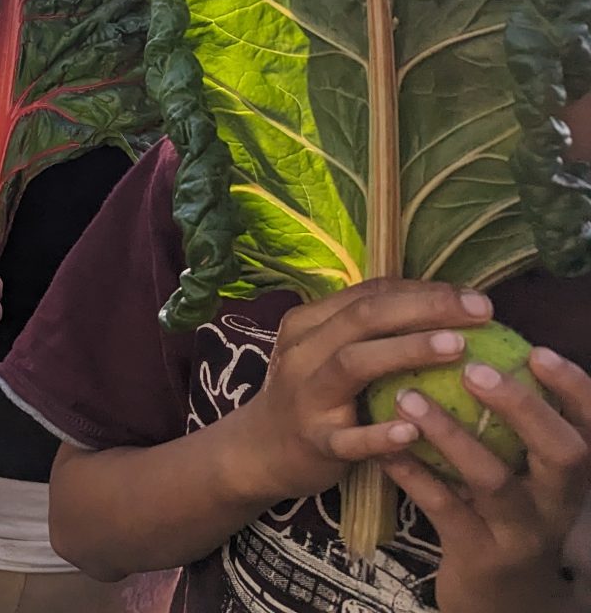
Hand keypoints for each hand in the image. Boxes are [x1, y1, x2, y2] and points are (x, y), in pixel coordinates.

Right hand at [228, 279, 491, 505]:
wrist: (259, 450)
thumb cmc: (312, 394)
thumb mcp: (324, 352)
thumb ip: (368, 331)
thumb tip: (446, 308)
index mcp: (309, 323)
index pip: (370, 293)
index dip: (425, 290)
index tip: (476, 298)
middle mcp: (304, 352)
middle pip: (364, 317)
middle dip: (425, 308)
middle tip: (481, 312)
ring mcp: (305, 396)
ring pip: (354, 363)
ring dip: (406, 351)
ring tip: (457, 348)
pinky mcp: (314, 441)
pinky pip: (348, 438)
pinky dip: (379, 434)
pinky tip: (413, 432)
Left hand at [381, 346, 590, 612]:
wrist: (502, 595)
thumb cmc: (507, 510)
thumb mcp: (525, 471)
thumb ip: (514, 423)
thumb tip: (472, 343)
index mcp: (574, 472)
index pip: (590, 424)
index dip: (573, 388)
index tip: (536, 351)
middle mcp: (558, 501)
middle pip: (562, 452)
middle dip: (523, 408)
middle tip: (475, 369)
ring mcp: (521, 532)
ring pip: (494, 481)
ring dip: (451, 435)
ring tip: (408, 397)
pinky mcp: (478, 554)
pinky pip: (443, 508)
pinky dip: (413, 474)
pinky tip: (384, 446)